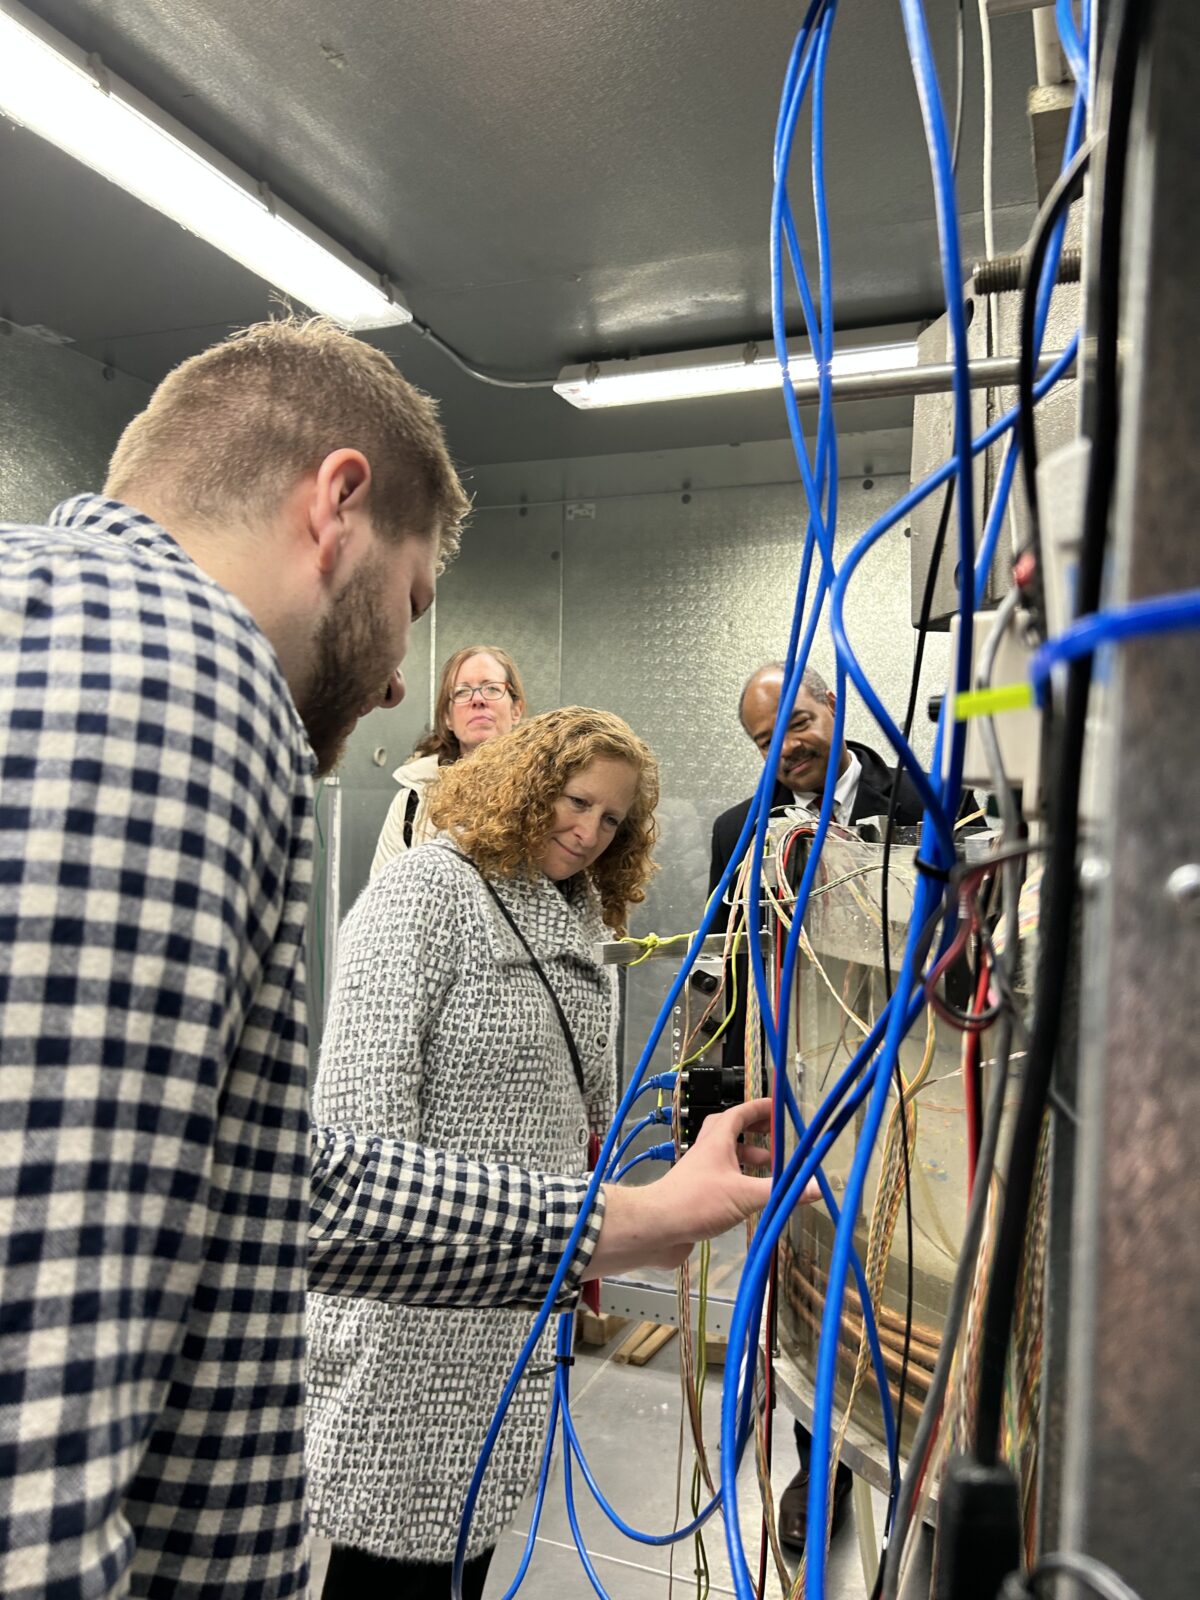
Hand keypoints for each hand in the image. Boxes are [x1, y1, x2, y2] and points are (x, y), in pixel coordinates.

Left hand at [583, 1098, 818, 1279]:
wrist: (657, 1228)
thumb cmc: (697, 1202)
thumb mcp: (745, 1195)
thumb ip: (780, 1191)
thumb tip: (816, 1189)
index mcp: (717, 1141)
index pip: (739, 1113)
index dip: (759, 1108)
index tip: (778, 1107)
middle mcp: (707, 1152)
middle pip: (730, 1131)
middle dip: (754, 1130)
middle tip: (776, 1136)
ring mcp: (700, 1173)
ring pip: (727, 1157)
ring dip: (748, 1158)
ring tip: (771, 1169)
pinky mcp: (697, 1194)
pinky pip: (723, 1179)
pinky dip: (739, 1181)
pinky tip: (751, 1196)